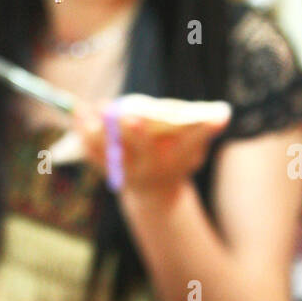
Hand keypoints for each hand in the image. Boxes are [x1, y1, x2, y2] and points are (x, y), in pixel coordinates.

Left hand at [72, 94, 231, 195]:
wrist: (154, 193)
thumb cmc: (176, 160)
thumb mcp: (192, 150)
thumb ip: (203, 131)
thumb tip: (223, 113)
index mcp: (176, 161)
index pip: (191, 144)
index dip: (204, 131)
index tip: (217, 116)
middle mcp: (152, 168)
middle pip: (144, 149)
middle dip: (137, 132)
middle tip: (131, 115)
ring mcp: (128, 170)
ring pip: (112, 151)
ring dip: (102, 130)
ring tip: (97, 106)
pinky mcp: (107, 169)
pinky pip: (92, 152)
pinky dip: (83, 133)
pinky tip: (78, 112)